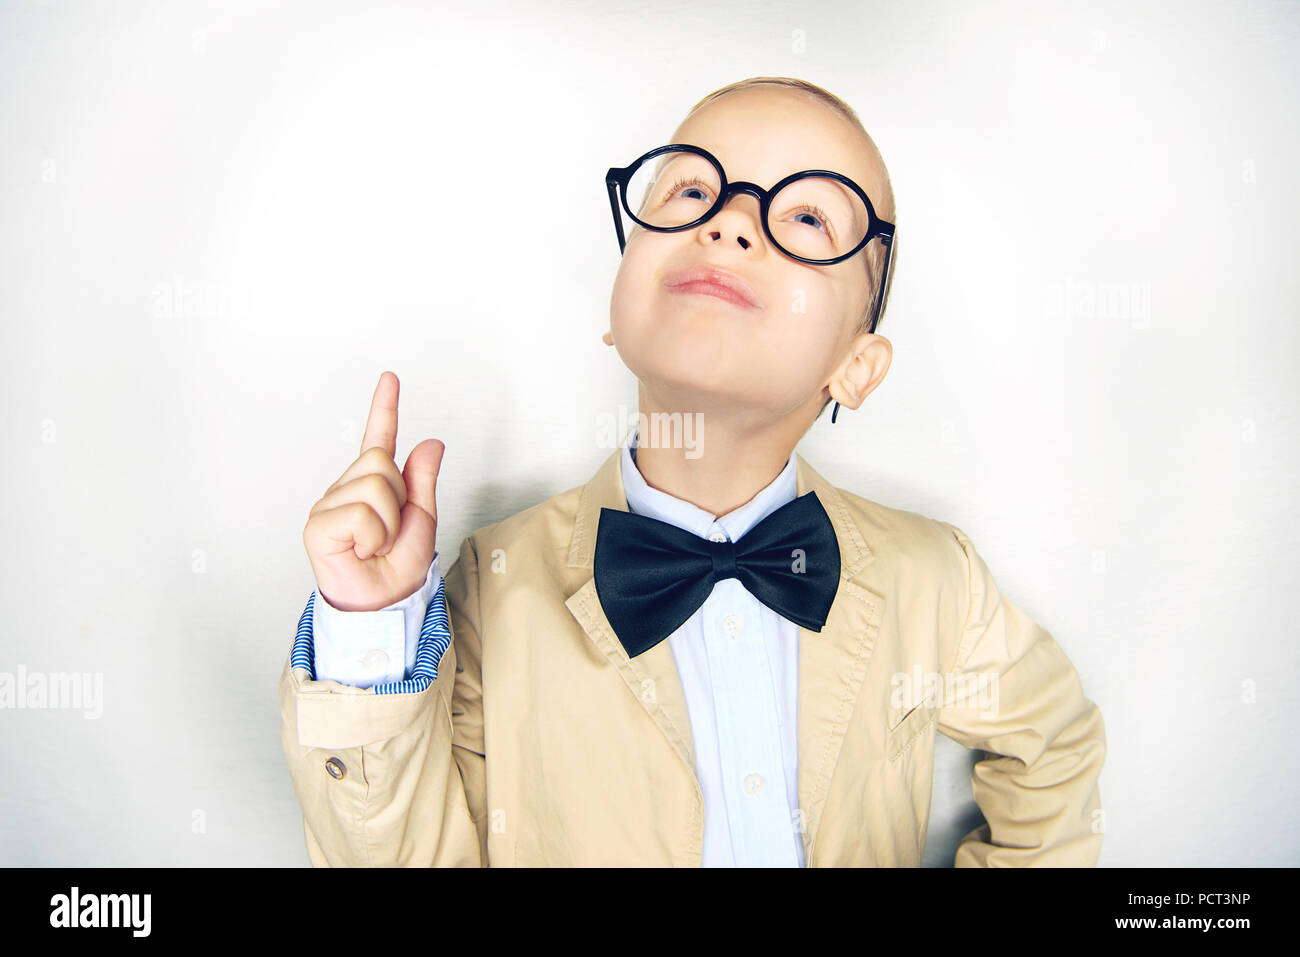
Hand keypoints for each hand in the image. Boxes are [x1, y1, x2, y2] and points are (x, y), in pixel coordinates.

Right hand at [302, 371, 444, 611]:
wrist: (384, 602)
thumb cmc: (397, 566)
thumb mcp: (422, 518)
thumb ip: (423, 479)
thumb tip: (431, 442)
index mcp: (372, 485)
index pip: (378, 439)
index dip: (384, 407)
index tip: (390, 378)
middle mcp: (346, 489)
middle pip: (381, 462)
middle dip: (398, 498)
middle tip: (389, 531)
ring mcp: (329, 505)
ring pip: (375, 486)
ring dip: (388, 522)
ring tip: (377, 544)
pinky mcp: (318, 525)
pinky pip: (361, 512)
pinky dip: (374, 535)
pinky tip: (363, 550)